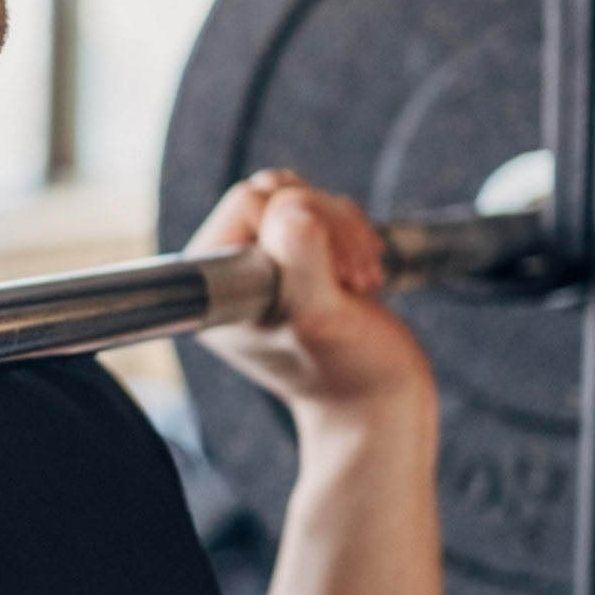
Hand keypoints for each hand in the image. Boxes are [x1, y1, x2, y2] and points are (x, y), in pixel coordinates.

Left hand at [188, 169, 434, 434]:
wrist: (380, 401)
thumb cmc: (349, 372)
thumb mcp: (321, 317)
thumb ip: (301, 262)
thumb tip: (293, 208)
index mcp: (214, 289)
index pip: (249, 202)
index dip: (300, 221)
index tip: (330, 270)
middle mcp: (230, 275)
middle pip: (277, 193)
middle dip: (328, 223)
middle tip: (351, 276)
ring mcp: (265, 267)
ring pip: (304, 198)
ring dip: (345, 232)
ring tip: (359, 281)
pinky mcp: (298, 262)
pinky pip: (323, 213)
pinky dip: (353, 236)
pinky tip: (362, 278)